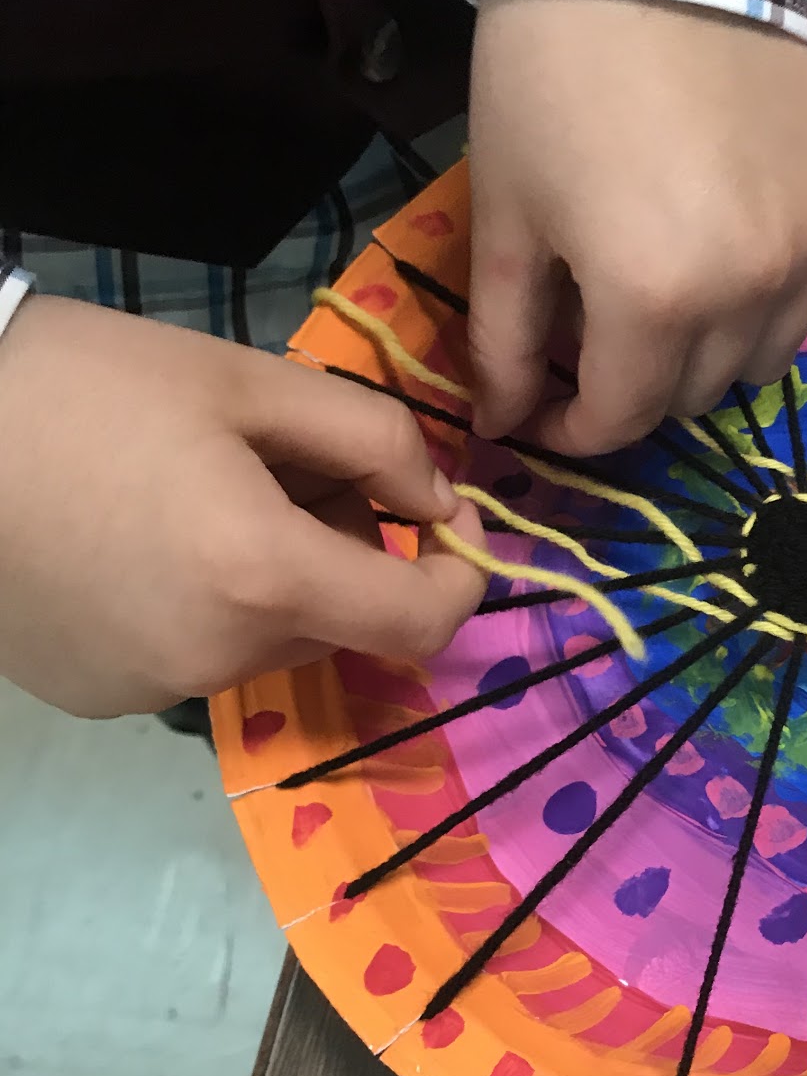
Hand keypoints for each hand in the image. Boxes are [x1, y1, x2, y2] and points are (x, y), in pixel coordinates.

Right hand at [0, 297, 486, 716]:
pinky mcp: (96, 694)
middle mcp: (215, 659)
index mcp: (262, 579)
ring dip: (277, 578)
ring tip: (202, 492)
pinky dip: (206, 607)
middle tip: (286, 468)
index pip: (420, 625)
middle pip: (341, 621)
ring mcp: (148, 689)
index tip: (444, 524)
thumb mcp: (248, 381)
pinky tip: (143, 539)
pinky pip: (198, 655)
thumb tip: (442, 501)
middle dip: (345, 550)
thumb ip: (376, 440)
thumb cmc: (82, 386)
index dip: (456, 580)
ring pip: (272, 638)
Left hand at [467, 0, 806, 453]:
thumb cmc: (552, 79)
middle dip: (636, 385)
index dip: (576, 433)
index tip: (546, 414)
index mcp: (653, 300)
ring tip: (672, 299)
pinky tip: (735, 252)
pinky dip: (772, 300)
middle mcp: (749, 291)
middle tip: (599, 336)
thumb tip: (502, 424)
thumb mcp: (508, 213)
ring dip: (711, 353)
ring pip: (766, 359)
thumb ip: (506, 337)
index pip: (624, 418)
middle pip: (694, 395)